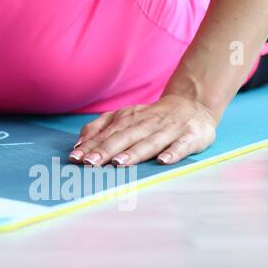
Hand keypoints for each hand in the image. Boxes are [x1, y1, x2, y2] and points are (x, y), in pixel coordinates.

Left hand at [68, 94, 218, 166]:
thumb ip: (100, 128)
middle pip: (124, 137)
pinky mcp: (190, 136)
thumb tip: (80, 144)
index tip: (75, 158)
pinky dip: (173, 152)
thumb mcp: (124, 117)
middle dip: (106, 150)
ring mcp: (169, 129)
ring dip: (134, 153)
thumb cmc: (152, 117)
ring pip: (149, 142)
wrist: (192, 104)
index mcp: (128, 118)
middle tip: (90, 163)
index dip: (90, 146)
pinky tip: (163, 161)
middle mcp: (146, 122)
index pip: (106, 133)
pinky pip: (181, 145)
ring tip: (119, 163)